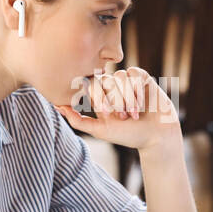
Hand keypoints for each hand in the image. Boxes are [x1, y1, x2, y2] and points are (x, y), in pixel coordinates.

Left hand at [54, 67, 180, 152]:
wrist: (155, 137)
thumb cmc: (127, 135)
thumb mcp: (99, 130)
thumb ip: (77, 119)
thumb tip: (57, 106)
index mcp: (100, 96)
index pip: (90, 83)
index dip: (97, 96)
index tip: (106, 113)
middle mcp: (112, 86)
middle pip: (104, 79)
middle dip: (113, 100)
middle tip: (122, 117)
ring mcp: (128, 81)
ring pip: (119, 77)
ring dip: (126, 98)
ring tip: (133, 114)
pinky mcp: (143, 78)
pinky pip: (134, 74)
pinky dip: (137, 90)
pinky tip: (142, 104)